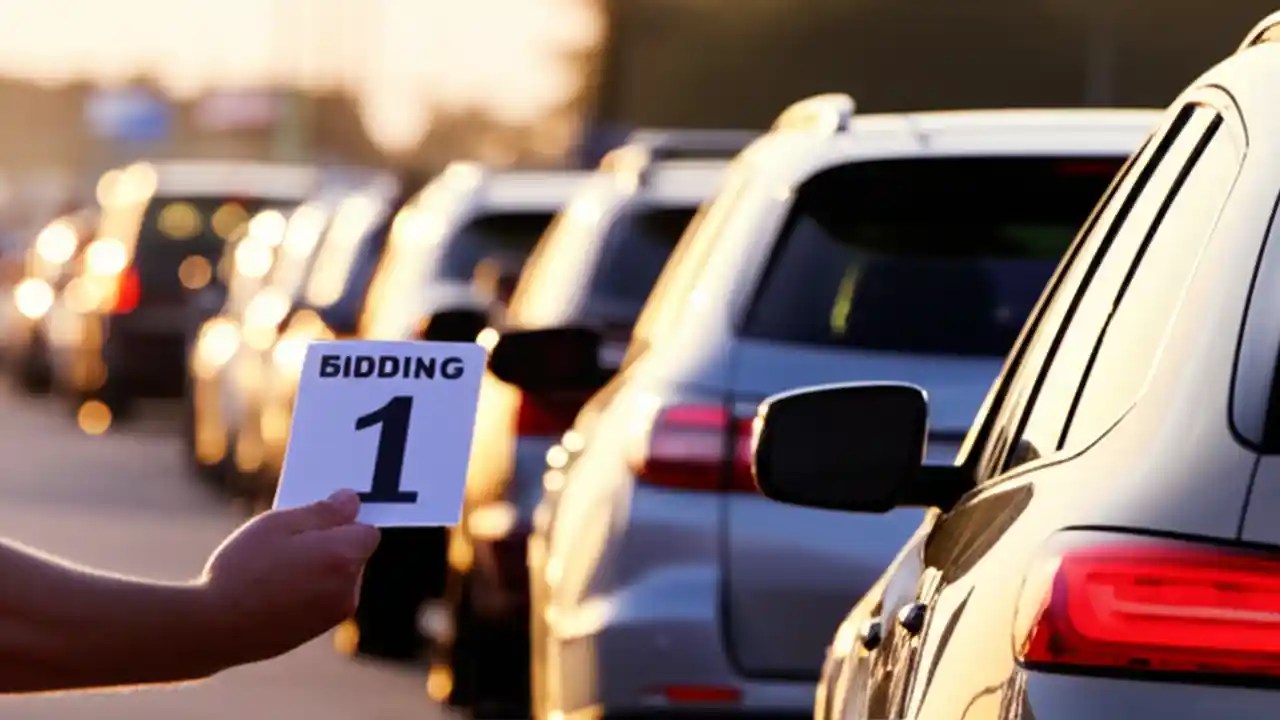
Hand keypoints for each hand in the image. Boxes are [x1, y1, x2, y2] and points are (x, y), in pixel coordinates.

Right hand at [200, 489, 380, 664]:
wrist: (213, 628)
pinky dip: (307, 591)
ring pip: (337, 578)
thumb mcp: (278, 524)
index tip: (314, 519)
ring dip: (318, 569)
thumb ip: (323, 512)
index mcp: (343, 557)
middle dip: (329, 544)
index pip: (367, 531)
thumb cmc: (243, 570)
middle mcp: (347, 589)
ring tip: (273, 569)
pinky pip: (322, 600)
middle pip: (353, 555)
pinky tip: (272, 591)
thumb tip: (352, 501)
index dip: (343, 520)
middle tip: (285, 542)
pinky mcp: (315, 632)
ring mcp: (333, 615)